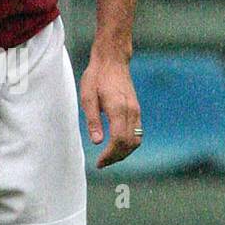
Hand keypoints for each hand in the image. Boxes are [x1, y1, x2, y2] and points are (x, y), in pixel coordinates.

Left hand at [80, 53, 141, 168]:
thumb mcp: (87, 96)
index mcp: (118, 108)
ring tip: (109, 157)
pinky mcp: (136, 109)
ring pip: (136, 140)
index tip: (99, 162)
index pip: (119, 140)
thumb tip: (97, 142)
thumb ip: (93, 120)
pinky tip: (116, 146)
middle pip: (130, 144)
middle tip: (102, 163)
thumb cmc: (97, 76)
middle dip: (117, 157)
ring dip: (124, 153)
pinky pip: (137, 132)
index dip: (110, 155)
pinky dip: (128, 144)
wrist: (113, 60)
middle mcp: (131, 111)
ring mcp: (136, 110)